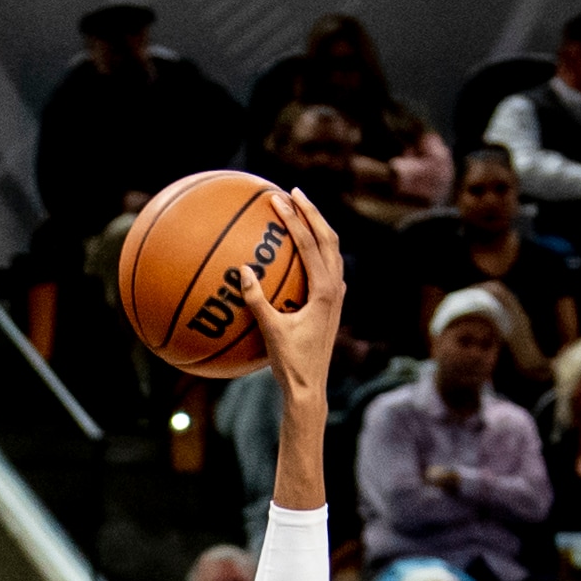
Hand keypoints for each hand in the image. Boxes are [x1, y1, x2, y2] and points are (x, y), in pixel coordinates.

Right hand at [238, 184, 349, 399]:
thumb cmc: (290, 364)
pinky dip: (316, 248)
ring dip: (317, 227)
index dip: (295, 218)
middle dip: (311, 212)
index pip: (312, 243)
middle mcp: (336, 288)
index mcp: (325, 291)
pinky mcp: (332, 303)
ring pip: (332, 250)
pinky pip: (327, 265)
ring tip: (300, 210)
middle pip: (329, 237)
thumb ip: (257, 300)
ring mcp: (337, 295)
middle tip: (293, 192)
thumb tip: (242, 269)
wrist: (311, 389)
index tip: (279, 198)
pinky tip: (302, 247)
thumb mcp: (270, 331)